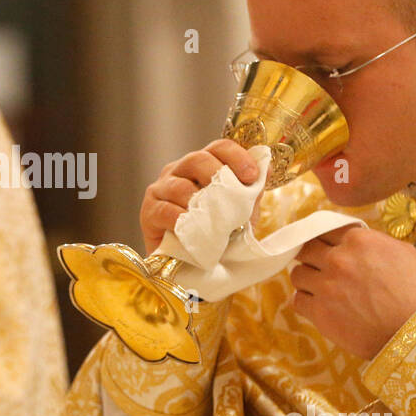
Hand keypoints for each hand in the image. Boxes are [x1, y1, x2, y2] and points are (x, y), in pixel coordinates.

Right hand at [140, 139, 259, 253]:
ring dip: (198, 200)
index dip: (236, 156)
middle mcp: (179, 171)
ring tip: (211, 217)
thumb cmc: (218, 236)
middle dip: (217, 173)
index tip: (252, 176)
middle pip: (197, 159)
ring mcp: (161, 190)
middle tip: (232, 194)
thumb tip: (266, 167)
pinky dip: (178, 218)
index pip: (219, 147)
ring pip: (178, 185)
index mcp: (203, 165)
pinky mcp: (148, 212)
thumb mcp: (241, 214)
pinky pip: (163, 210)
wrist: (195, 268)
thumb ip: (251, 192)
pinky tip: (190, 228)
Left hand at [290, 226, 415, 359]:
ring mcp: (326, 286)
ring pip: (297, 274)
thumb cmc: (415, 293)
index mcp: (358, 241)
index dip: (326, 241)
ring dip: (306, 279)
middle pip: (306, 249)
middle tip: (319, 267)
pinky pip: (297, 300)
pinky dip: (305, 302)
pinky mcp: (319, 312)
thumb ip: (375, 241)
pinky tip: (317, 305)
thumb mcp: (404, 253)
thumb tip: (356, 240)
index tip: (326, 248)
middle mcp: (338, 259)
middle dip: (311, 257)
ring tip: (319, 288)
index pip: (326, 231)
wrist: (413, 333)